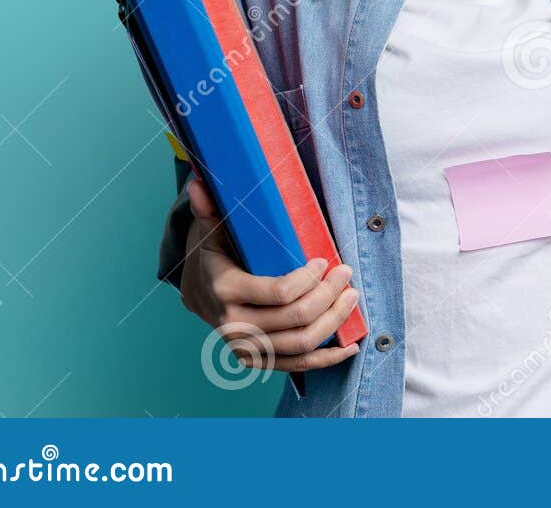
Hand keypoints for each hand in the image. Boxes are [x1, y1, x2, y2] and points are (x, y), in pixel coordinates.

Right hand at [179, 176, 360, 373]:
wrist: (198, 291)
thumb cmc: (213, 255)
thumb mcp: (211, 230)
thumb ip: (210, 209)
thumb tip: (199, 184)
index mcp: (226, 290)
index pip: (280, 293)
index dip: (310, 279)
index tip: (325, 261)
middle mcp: (234, 325)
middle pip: (297, 319)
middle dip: (330, 295)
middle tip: (347, 274)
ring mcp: (245, 347)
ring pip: (301, 344)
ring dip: (334, 322)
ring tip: (352, 298)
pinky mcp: (257, 359)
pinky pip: (296, 365)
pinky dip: (325, 358)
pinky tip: (349, 346)